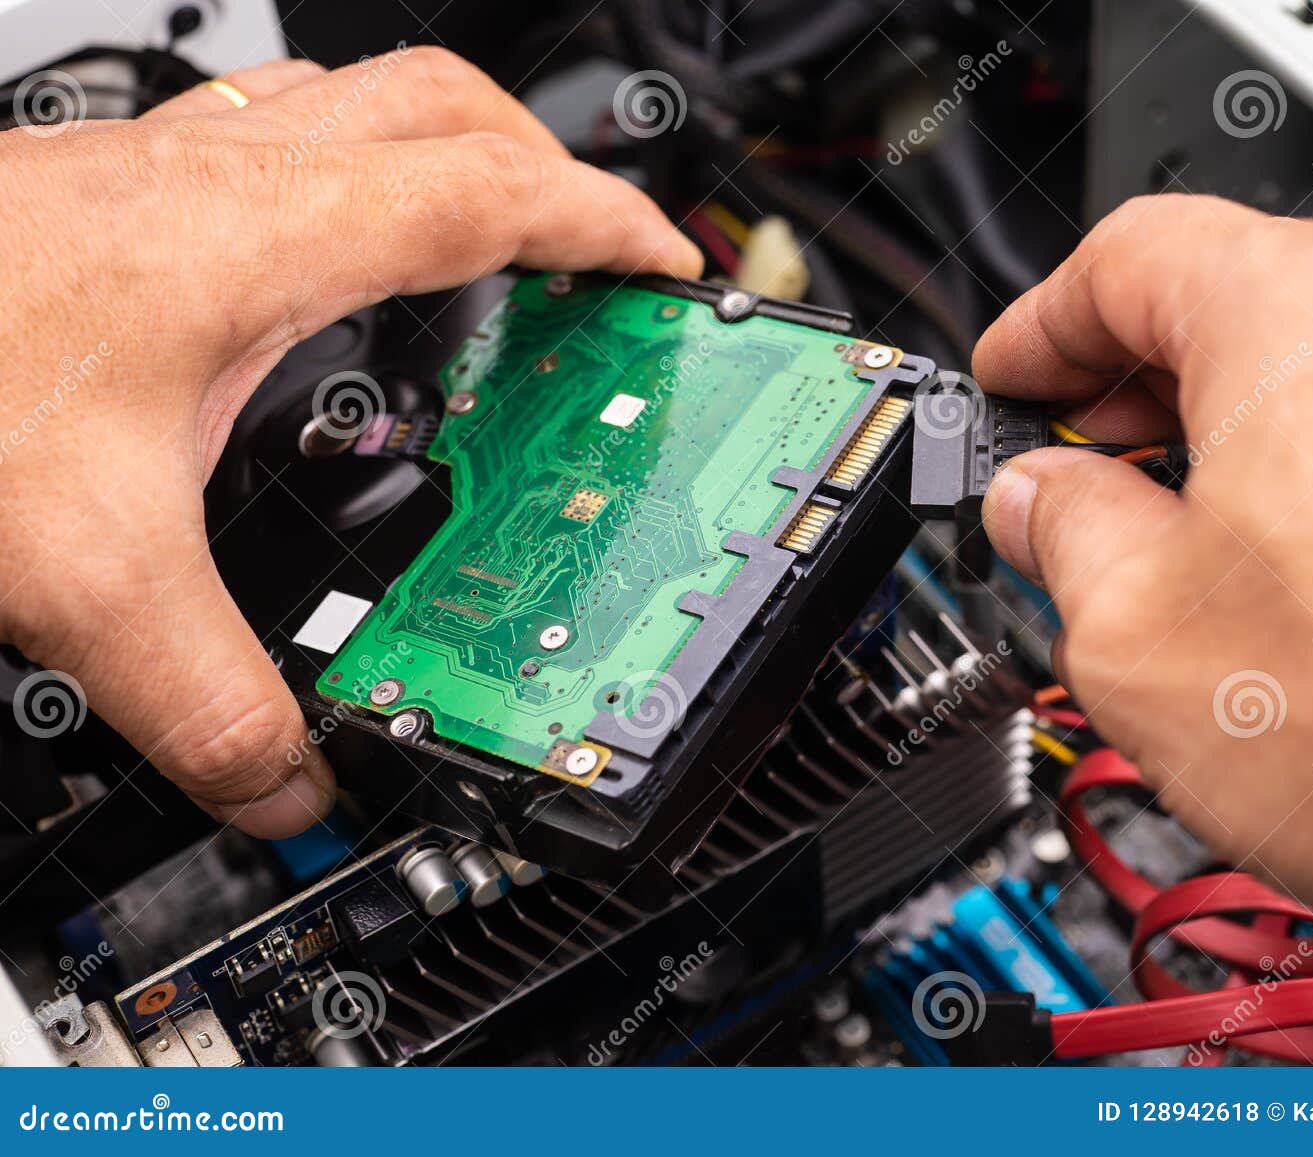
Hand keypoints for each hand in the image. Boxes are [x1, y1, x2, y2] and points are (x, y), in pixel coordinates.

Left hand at [0, 49, 700, 837]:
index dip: (602, 224)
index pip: (490, 194)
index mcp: (258, 240)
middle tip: (594, 248)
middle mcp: (220, 176)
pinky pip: (275, 140)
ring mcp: (162, 166)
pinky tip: (323, 269)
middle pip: (442, 104)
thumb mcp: (87, 574)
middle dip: (549, 163)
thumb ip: (211, 702)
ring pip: (358, 103)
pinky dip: (348, 182)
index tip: (666, 266)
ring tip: (493, 241)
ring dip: (451, 155)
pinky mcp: (112, 189)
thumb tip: (285, 783)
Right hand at [979, 194, 1312, 1059]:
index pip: (1125, 255)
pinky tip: (1286, 577)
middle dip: (1129, 383)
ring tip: (1177, 544)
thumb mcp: (1131, 629)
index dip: (1040, 325)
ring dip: (1224, 434)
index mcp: (1291, 309)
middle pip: (1227, 295)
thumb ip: (1057, 529)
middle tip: (1075, 471)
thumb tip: (1038, 501)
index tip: (1012, 382)